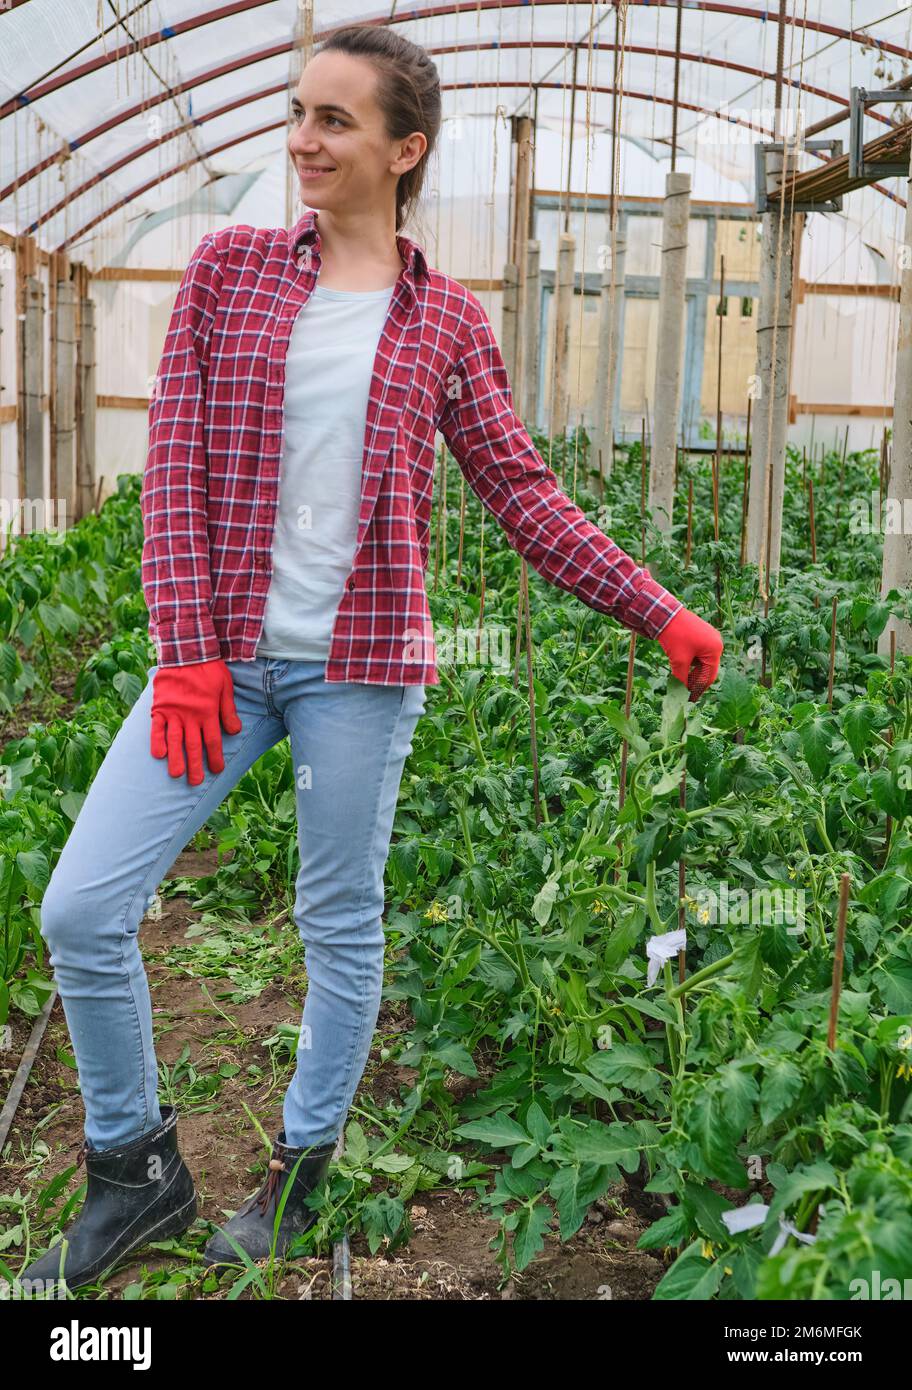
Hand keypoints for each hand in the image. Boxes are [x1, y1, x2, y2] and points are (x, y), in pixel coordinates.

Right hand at [150, 658, 242, 784]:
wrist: (186, 651)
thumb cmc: (209, 669)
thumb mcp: (225, 687)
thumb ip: (228, 710)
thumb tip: (235, 731)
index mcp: (208, 712)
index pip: (213, 740)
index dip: (215, 757)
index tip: (217, 770)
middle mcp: (191, 715)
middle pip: (193, 745)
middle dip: (195, 765)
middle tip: (195, 782)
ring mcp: (174, 712)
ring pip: (175, 740)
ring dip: (176, 759)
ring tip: (176, 775)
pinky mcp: (160, 707)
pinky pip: (157, 727)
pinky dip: (157, 741)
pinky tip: (158, 755)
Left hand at [657, 608, 722, 701]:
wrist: (665, 614)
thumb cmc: (675, 636)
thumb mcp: (679, 661)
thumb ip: (682, 678)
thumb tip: (683, 692)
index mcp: (715, 650)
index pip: (709, 676)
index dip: (699, 688)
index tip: (690, 698)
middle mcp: (716, 643)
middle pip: (707, 669)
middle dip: (695, 679)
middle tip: (684, 691)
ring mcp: (710, 638)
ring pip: (702, 662)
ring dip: (692, 671)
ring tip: (680, 678)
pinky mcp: (702, 634)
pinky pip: (699, 653)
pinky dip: (691, 661)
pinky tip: (680, 666)